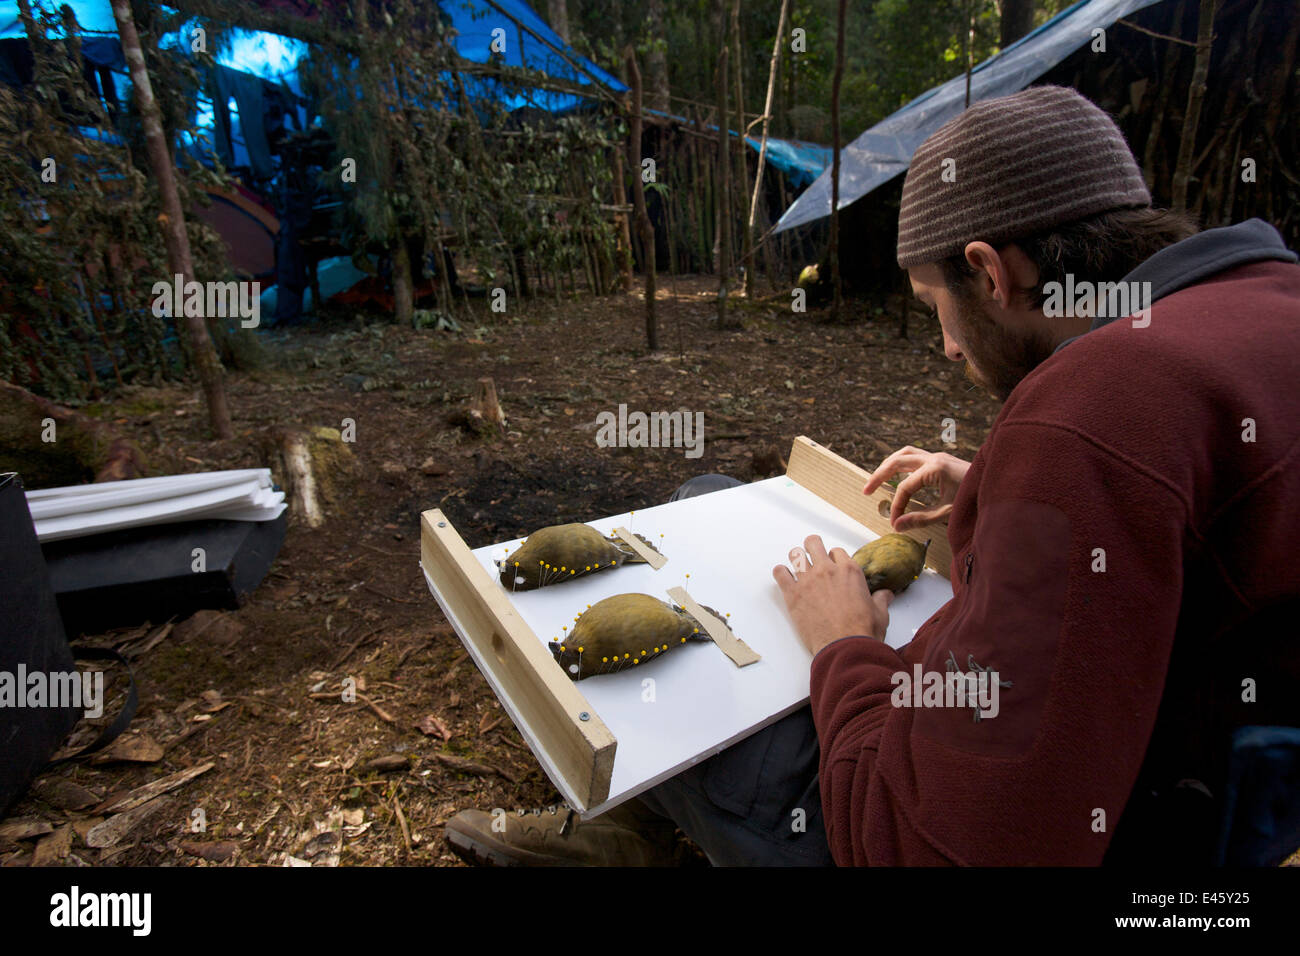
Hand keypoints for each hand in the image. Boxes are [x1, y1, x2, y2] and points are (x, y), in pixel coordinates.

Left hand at [773, 535, 892, 655]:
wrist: (844, 647)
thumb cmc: (862, 631)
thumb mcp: (879, 613)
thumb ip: (881, 600)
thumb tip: (886, 595)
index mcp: (849, 571)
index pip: (837, 551)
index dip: (834, 557)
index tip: (832, 564)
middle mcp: (827, 570)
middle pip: (813, 543)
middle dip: (812, 548)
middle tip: (811, 556)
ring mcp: (808, 580)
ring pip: (795, 554)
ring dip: (796, 559)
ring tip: (797, 567)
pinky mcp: (793, 594)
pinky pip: (780, 573)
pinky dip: (781, 573)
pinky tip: (784, 578)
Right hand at [863, 445, 969, 531]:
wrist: (999, 485)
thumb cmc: (976, 498)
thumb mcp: (948, 512)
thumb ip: (921, 519)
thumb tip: (896, 526)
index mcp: (935, 468)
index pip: (905, 487)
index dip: (897, 506)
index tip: (895, 522)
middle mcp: (934, 458)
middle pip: (897, 461)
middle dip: (879, 476)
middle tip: (866, 490)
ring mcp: (938, 456)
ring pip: (905, 453)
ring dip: (888, 465)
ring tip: (877, 479)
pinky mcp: (941, 459)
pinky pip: (914, 456)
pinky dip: (902, 464)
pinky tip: (897, 475)